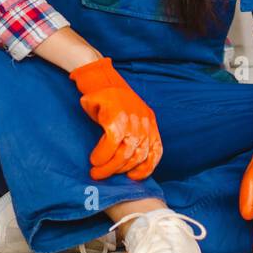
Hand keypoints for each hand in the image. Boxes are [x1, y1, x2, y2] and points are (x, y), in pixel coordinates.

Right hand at [68, 56, 162, 180]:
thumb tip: (126, 160)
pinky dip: (103, 155)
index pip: (156, 149)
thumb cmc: (110, 99)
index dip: (146, 168)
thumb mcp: (129, 114)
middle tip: (104, 175)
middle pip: (138, 155)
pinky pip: (111, 144)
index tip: (133, 177)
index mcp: (149, 120)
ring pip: (124, 153)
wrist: (98, 76)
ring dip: (109, 167)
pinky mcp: (115, 117)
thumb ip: (132, 132)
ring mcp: (130, 118)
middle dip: (119, 170)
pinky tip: (96, 160)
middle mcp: (143, 120)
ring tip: (97, 170)